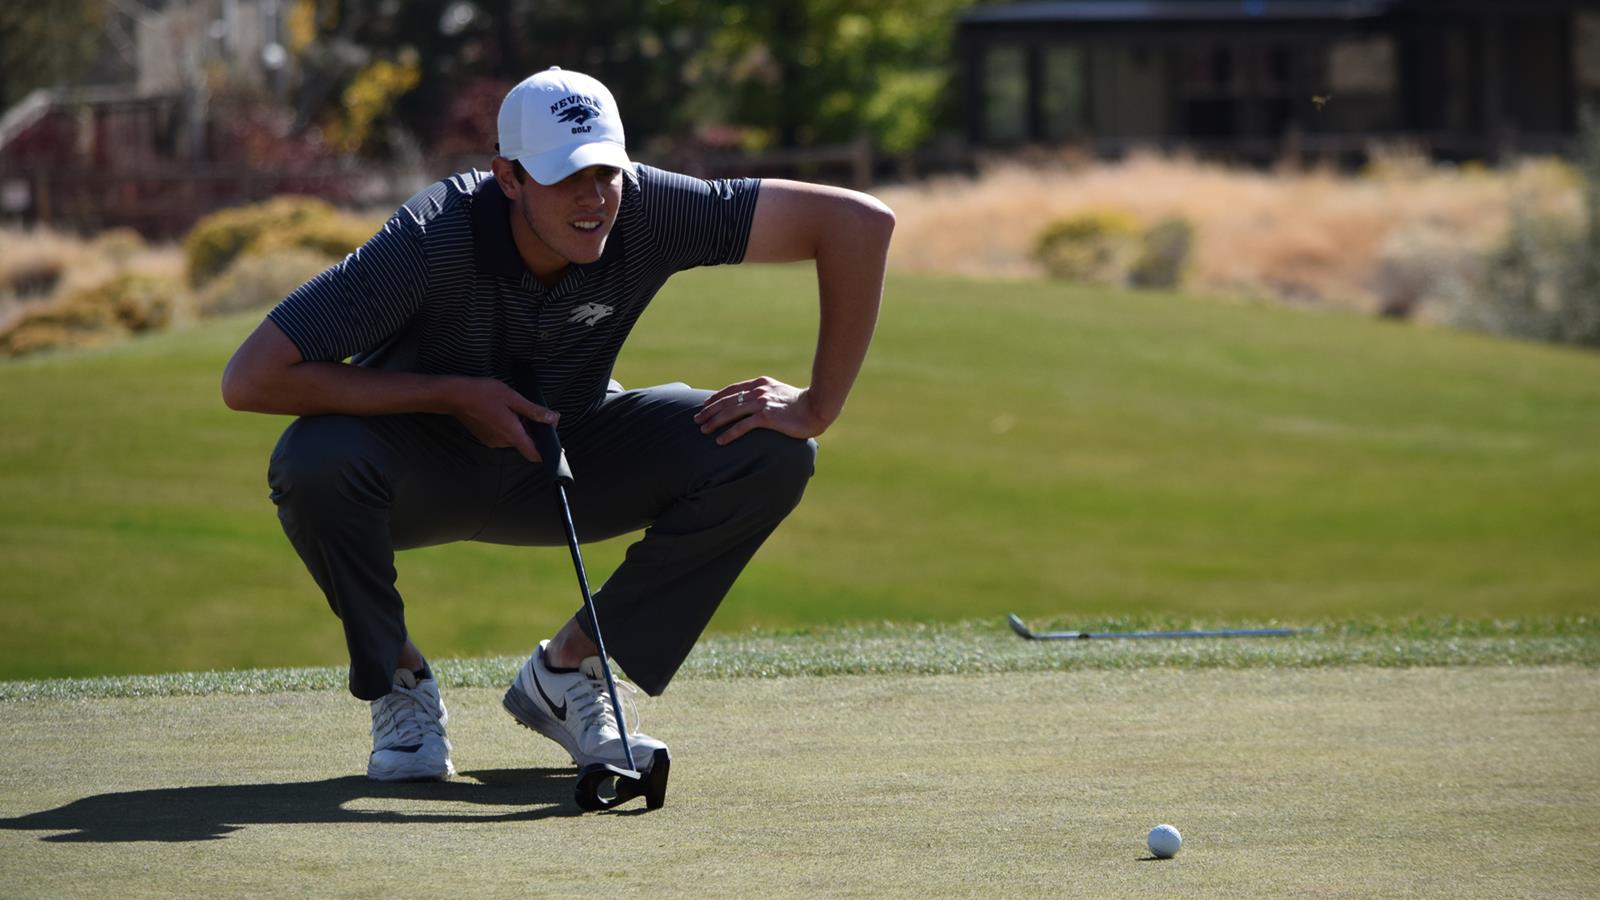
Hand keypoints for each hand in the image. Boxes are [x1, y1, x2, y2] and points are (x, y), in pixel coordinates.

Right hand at [443, 376, 557, 461]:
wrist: (454, 396)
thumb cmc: (482, 393)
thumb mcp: (513, 397)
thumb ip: (534, 411)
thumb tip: (553, 418)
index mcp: (512, 433)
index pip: (534, 454)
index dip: (547, 453)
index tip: (555, 445)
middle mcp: (502, 442)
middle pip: (525, 443)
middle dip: (532, 430)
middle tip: (531, 411)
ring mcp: (492, 441)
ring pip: (514, 438)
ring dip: (519, 427)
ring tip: (513, 408)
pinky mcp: (485, 437)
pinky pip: (503, 435)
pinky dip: (508, 426)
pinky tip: (502, 411)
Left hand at [693, 377, 827, 444]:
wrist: (818, 407)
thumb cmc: (801, 404)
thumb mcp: (780, 394)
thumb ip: (766, 396)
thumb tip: (755, 406)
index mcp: (761, 384)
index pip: (732, 390)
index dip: (716, 398)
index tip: (705, 405)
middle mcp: (758, 391)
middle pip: (727, 400)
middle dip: (709, 410)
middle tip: (696, 419)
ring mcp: (762, 403)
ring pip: (731, 412)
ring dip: (714, 422)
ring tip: (703, 430)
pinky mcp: (767, 417)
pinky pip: (742, 426)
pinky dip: (729, 433)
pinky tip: (720, 440)